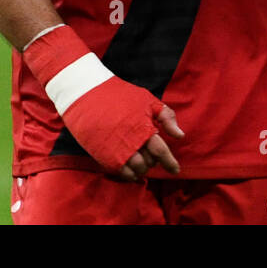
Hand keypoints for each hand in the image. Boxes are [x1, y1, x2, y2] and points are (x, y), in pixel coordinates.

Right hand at [22, 24, 183, 178]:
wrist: (86, 93)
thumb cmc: (120, 95)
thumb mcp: (147, 100)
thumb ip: (166, 117)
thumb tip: (179, 136)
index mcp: (144, 128)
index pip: (161, 152)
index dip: (170, 163)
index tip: (175, 170)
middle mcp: (131, 143)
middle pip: (149, 163)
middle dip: (154, 161)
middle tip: (152, 153)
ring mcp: (116, 151)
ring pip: (136, 170)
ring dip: (142, 168)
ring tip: (141, 158)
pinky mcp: (102, 155)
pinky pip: (120, 172)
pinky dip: (129, 173)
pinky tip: (130, 166)